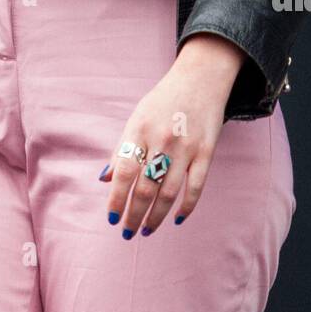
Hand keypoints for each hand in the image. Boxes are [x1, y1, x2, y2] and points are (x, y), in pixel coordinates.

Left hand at [99, 32, 245, 236]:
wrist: (199, 79)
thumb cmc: (162, 100)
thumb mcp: (136, 117)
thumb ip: (121, 148)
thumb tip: (104, 179)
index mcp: (139, 130)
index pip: (124, 171)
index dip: (116, 198)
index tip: (112, 218)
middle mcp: (161, 140)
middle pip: (145, 187)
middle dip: (134, 215)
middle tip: (127, 232)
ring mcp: (185, 147)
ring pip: (169, 193)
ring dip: (156, 217)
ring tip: (146, 231)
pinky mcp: (206, 152)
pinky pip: (196, 187)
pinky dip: (186, 207)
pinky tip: (176, 219)